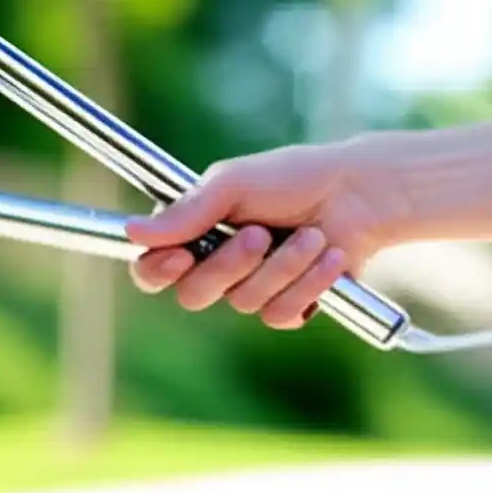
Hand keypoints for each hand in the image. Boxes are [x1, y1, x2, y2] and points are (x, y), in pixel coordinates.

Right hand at [123, 142, 406, 328]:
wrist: (358, 194)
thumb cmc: (291, 178)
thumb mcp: (233, 184)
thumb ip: (187, 212)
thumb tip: (133, 232)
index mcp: (194, 233)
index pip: (152, 269)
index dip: (158, 271)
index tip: (179, 256)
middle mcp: (217, 265)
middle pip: (193, 296)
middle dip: (229, 266)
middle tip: (258, 234)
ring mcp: (252, 288)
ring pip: (243, 303)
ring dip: (282, 267)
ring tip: (311, 235)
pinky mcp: (289, 305)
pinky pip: (280, 314)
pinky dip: (308, 284)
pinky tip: (329, 257)